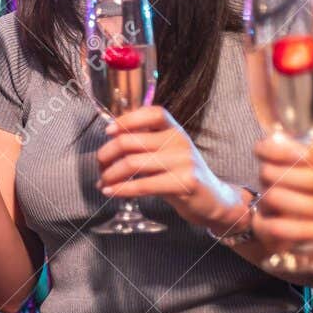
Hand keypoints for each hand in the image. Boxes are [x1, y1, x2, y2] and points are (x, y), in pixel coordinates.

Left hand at [96, 106, 240, 229]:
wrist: (212, 199)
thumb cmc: (182, 175)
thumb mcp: (169, 152)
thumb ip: (147, 143)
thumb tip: (112, 138)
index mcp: (175, 130)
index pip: (152, 113)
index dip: (127, 119)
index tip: (108, 131)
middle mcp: (180, 142)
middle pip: (131, 141)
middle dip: (106, 154)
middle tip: (99, 166)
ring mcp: (183, 162)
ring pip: (132, 163)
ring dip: (110, 174)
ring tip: (102, 182)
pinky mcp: (183, 183)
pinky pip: (143, 185)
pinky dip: (121, 189)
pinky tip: (110, 192)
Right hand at [253, 135, 312, 261]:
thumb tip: (308, 146)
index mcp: (285, 164)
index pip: (264, 148)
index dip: (279, 149)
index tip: (310, 156)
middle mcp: (270, 183)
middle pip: (269, 172)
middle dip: (308, 179)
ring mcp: (265, 208)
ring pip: (272, 197)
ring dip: (310, 205)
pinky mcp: (266, 233)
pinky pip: (274, 228)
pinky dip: (304, 229)